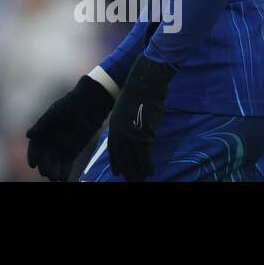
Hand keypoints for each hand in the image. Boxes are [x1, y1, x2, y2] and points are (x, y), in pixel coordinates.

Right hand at [26, 74, 114, 180]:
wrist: (90, 104)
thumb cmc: (70, 105)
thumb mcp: (55, 113)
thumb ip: (42, 124)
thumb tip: (28, 135)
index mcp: (44, 129)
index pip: (35, 145)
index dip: (33, 155)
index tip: (33, 164)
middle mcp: (52, 139)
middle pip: (45, 155)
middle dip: (44, 165)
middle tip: (45, 173)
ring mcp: (63, 145)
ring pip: (56, 161)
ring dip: (54, 170)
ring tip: (54, 178)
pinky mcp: (74, 150)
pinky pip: (68, 162)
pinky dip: (65, 171)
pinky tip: (63, 179)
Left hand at [106, 55, 174, 181]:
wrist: (144, 83)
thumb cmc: (140, 93)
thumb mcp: (127, 109)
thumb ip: (128, 123)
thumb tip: (133, 131)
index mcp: (114, 125)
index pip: (113, 149)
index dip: (116, 162)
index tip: (117, 172)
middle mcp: (119, 131)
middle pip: (122, 156)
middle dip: (126, 170)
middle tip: (131, 181)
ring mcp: (130, 133)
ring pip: (133, 158)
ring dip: (137, 171)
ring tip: (141, 180)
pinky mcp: (142, 134)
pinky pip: (144, 155)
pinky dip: (146, 165)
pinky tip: (149, 172)